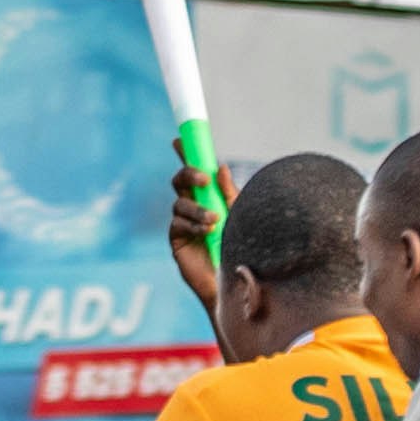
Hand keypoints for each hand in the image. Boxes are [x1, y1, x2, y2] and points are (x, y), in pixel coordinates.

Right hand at [166, 146, 229, 318]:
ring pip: (180, 203)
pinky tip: (207, 232)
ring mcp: (182, 223)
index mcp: (208, 197)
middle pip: (181, 181)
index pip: (195, 171)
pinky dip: (194, 225)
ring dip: (197, 209)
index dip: (186, 153)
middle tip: (204, 179)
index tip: (179, 139)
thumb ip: (229, 192)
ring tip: (215, 221)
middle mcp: (192, 206)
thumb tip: (220, 167)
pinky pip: (177, 224)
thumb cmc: (242, 246)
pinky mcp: (177, 240)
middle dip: (189, 174)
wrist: (236, 281)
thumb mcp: (240, 215)